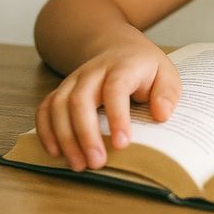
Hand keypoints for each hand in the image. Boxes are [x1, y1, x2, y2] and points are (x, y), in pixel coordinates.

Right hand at [34, 40, 179, 171]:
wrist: (118, 48)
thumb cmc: (144, 68)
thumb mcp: (166, 74)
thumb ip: (167, 93)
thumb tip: (161, 115)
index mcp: (123, 66)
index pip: (115, 89)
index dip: (117, 116)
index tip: (122, 143)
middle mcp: (93, 72)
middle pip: (80, 99)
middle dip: (86, 134)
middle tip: (97, 162)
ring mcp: (74, 80)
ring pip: (59, 105)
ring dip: (65, 138)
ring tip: (78, 165)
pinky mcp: (62, 90)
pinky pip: (45, 108)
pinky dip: (46, 130)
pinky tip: (56, 152)